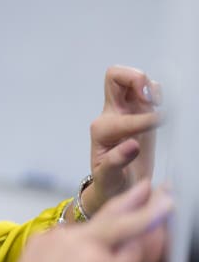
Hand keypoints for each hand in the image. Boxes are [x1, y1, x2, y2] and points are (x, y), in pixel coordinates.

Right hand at [0, 182, 183, 261]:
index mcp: (45, 246)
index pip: (91, 226)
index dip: (116, 216)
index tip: (134, 203)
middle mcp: (61, 240)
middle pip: (115, 218)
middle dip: (144, 206)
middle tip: (162, 193)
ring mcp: (82, 249)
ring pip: (136, 250)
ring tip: (152, 237)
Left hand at [86, 66, 160, 214]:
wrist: (114, 185)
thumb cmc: (110, 182)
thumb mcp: (108, 178)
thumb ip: (116, 163)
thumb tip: (132, 145)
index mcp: (102, 130)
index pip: (124, 118)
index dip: (144, 121)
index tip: (159, 124)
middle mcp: (112, 115)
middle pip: (114, 76)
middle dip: (135, 79)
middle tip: (150, 99)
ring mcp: (126, 110)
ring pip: (131, 79)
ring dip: (148, 85)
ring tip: (156, 102)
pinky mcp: (141, 112)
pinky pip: (147, 89)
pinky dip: (156, 90)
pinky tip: (160, 105)